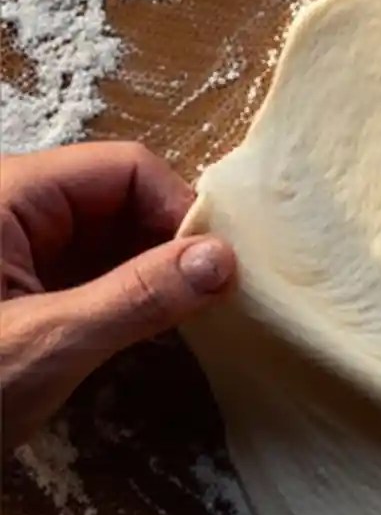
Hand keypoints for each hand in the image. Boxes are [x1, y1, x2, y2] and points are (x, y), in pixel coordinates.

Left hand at [0, 143, 235, 450]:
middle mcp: (9, 207)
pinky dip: (124, 295)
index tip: (219, 271)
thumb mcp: (47, 345)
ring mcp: (10, 247)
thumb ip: (138, 297)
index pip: (124, 169)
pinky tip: (144, 331)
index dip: (179, 210)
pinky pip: (87, 270)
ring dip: (151, 272)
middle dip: (169, 243)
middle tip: (212, 300)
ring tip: (184, 319)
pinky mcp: (13, 286)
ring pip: (108, 236)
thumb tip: (224, 260)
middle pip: (119, 197)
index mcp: (5, 194)